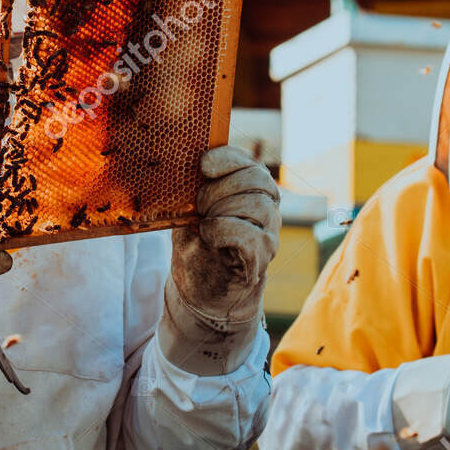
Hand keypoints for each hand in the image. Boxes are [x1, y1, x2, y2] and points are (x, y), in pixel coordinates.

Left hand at [169, 146, 280, 329]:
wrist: (202, 290)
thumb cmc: (197, 245)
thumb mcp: (189, 210)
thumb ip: (194, 188)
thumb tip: (181, 163)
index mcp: (249, 191)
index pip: (250, 162)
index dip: (228, 158)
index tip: (203, 165)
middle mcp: (266, 207)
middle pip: (256, 179)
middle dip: (219, 188)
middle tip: (199, 206)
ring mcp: (268, 233)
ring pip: (258, 205)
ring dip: (222, 211)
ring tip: (204, 224)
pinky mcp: (262, 257)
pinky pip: (251, 236)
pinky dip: (224, 231)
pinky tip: (209, 237)